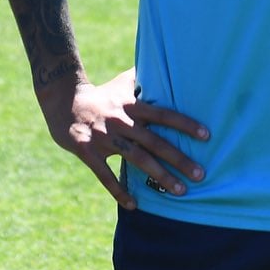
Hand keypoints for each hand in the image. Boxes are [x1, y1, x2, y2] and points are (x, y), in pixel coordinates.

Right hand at [40, 70, 208, 208]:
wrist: (63, 101)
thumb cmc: (101, 95)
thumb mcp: (123, 83)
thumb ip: (146, 81)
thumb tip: (169, 63)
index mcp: (131, 104)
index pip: (163, 114)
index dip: (184, 124)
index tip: (206, 136)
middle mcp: (120, 120)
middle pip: (154, 141)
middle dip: (178, 159)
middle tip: (200, 174)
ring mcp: (103, 137)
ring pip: (136, 159)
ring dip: (159, 176)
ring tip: (180, 191)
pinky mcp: (87, 151)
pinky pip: (105, 175)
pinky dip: (119, 191)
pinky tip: (134, 205)